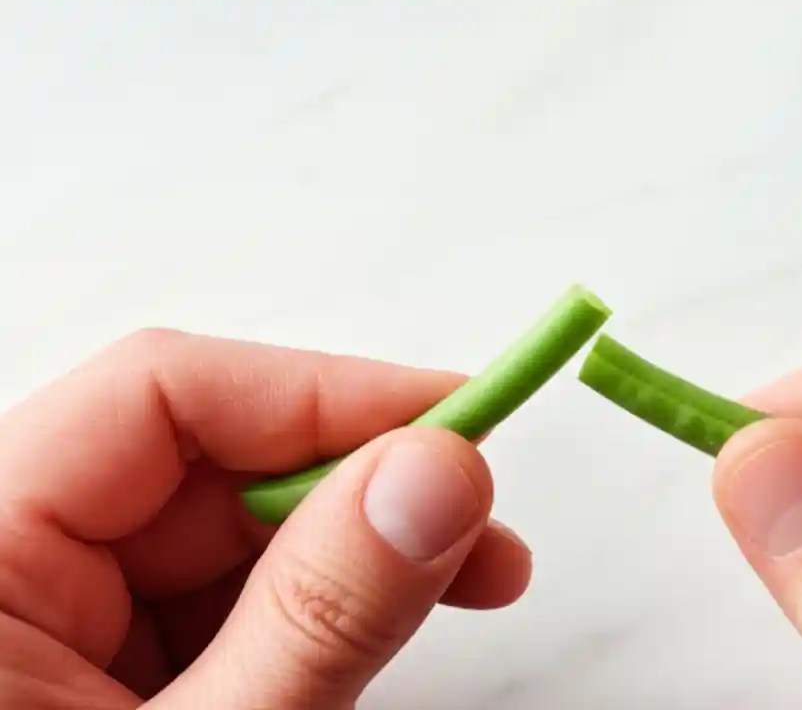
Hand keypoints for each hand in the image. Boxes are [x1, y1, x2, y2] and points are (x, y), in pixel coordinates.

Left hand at [0, 330, 531, 707]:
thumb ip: (317, 613)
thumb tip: (436, 475)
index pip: (157, 396)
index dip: (324, 394)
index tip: (456, 418)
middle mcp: (8, 576)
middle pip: (209, 465)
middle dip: (364, 485)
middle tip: (484, 515)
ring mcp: (55, 632)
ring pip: (231, 539)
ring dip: (361, 549)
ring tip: (477, 575)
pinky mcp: (104, 678)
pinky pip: (227, 607)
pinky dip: (322, 608)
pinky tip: (391, 617)